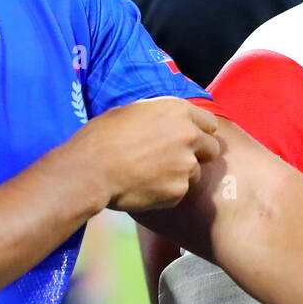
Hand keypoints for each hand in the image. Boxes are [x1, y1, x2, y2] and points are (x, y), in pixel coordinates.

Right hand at [73, 97, 221, 211]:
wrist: (91, 169)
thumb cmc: (103, 136)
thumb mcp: (132, 111)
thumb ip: (160, 116)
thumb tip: (166, 121)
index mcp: (178, 111)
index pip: (209, 123)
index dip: (199, 132)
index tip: (189, 140)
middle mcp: (189, 136)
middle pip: (212, 149)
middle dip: (198, 155)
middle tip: (174, 160)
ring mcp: (186, 165)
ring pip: (195, 173)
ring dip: (179, 175)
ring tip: (150, 174)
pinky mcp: (178, 191)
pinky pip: (179, 193)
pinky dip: (166, 192)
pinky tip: (144, 187)